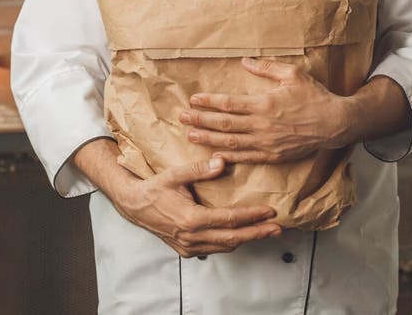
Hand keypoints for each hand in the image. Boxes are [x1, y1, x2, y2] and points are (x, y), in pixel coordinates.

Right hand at [113, 155, 281, 256]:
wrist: (134, 206)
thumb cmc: (155, 188)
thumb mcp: (175, 174)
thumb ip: (199, 169)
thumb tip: (222, 162)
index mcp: (191, 219)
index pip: (229, 219)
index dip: (251, 216)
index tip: (269, 212)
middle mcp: (192, 237)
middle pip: (232, 239)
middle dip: (257, 233)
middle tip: (278, 228)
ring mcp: (189, 246)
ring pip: (225, 246)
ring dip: (247, 239)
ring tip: (266, 231)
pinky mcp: (187, 249)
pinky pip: (215, 248)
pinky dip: (231, 242)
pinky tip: (241, 234)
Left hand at [180, 57, 353, 164]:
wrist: (334, 123)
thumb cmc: (314, 96)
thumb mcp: (292, 74)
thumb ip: (266, 68)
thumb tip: (245, 61)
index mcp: (265, 104)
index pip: (229, 104)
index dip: (208, 102)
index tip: (193, 99)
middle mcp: (262, 125)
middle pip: (224, 124)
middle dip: (200, 119)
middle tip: (182, 116)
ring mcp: (267, 143)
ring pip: (230, 143)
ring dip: (208, 138)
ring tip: (190, 134)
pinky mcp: (273, 156)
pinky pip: (246, 158)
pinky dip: (228, 157)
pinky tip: (214, 154)